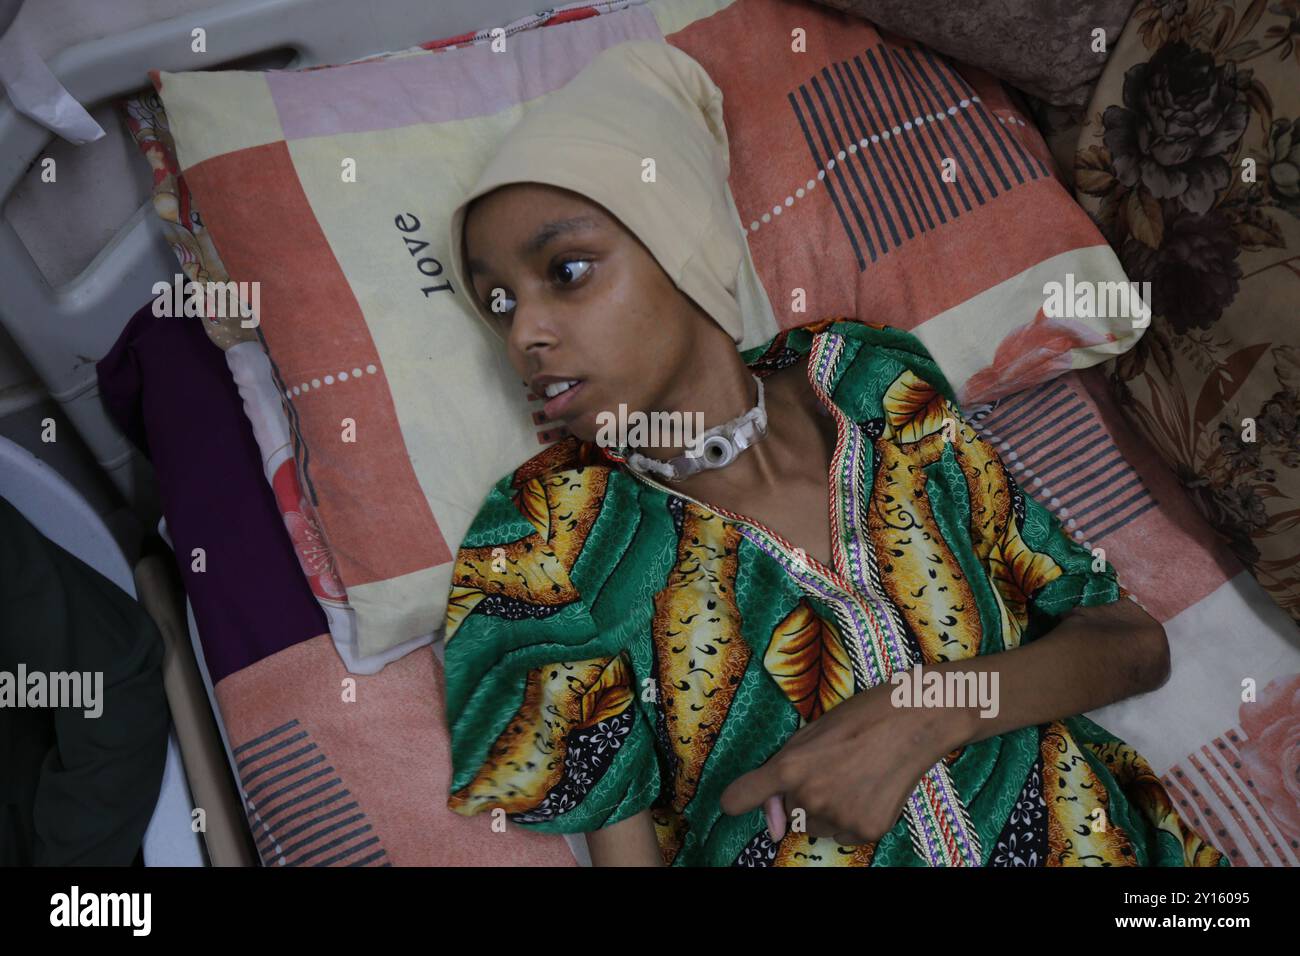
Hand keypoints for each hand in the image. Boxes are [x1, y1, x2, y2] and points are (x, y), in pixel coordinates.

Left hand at [719, 680, 969, 844]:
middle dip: (802, 796)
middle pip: (789, 813)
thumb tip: (771, 826)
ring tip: (854, 777)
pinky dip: (853, 819)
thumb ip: (781, 773)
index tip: (740, 801)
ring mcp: (839, 817)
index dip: (739, 800)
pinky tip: (871, 790)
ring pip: (816, 826)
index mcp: (789, 767)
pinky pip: (844, 836)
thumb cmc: (859, 717)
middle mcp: (809, 796)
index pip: (740, 798)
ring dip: (827, 810)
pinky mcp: (867, 830)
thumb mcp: (809, 734)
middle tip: (832, 768)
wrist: (914, 720)